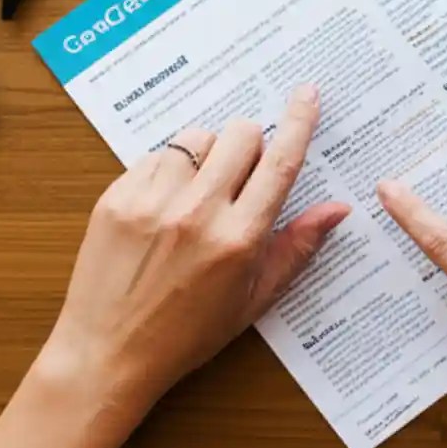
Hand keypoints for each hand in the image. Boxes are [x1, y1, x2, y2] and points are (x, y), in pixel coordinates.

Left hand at [0, 85, 349, 447]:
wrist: (108, 353)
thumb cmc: (187, 334)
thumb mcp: (253, 299)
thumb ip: (296, 247)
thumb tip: (338, 208)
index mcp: (238, 239)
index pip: (280, 163)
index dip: (299, 122)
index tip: (306, 94)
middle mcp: (197, 213)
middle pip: (240, 134)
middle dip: (249, 144)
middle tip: (240, 174)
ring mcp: (152, 202)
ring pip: (196, 138)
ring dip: (205, 156)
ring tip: (195, 195)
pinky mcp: (116, 197)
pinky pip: (156, 156)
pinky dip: (167, 170)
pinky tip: (163, 207)